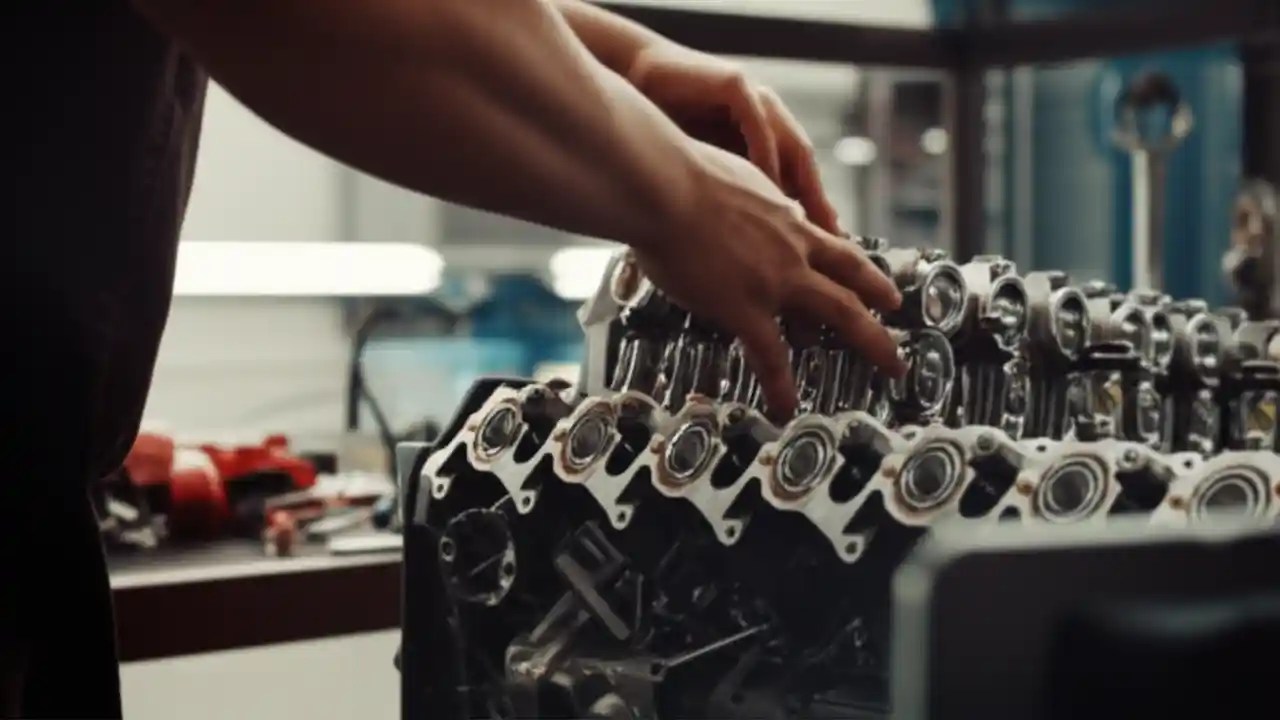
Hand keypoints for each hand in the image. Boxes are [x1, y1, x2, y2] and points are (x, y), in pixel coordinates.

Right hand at [626, 42, 841, 233]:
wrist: (629, 84)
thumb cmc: (661, 133)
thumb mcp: (704, 175)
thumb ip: (728, 202)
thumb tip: (745, 250)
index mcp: (761, 136)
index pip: (798, 180)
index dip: (813, 214)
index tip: (825, 249)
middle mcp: (764, 116)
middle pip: (803, 164)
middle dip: (817, 203)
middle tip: (827, 237)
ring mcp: (753, 99)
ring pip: (789, 144)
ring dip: (797, 184)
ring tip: (801, 219)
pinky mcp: (735, 85)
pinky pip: (759, 126)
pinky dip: (763, 156)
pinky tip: (763, 185)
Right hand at [635, 141, 904, 420]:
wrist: (661, 186)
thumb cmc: (677, 173)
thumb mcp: (729, 176)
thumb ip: (743, 197)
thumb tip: (734, 199)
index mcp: (784, 215)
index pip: (830, 245)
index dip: (856, 266)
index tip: (874, 283)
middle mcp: (792, 246)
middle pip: (854, 279)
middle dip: (883, 304)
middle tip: (899, 317)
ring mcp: (776, 279)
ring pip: (842, 315)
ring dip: (872, 343)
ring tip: (890, 367)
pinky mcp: (746, 307)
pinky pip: (772, 357)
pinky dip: (782, 387)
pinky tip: (786, 408)